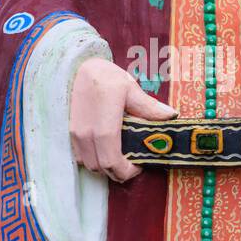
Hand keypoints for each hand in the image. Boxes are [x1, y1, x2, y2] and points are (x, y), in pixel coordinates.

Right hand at [70, 57, 176, 182]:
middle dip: (118, 172)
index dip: (127, 171)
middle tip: (132, 164)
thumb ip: (149, 107)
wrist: (77, 67)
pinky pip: (80, 157)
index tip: (139, 165)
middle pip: (101, 169)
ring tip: (120, 157)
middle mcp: (86, 135)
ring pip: (89, 165)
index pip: (113, 163)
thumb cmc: (105, 76)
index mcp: (104, 127)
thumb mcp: (130, 88)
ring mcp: (76, 135)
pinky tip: (105, 149)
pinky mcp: (70, 133)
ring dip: (105, 167)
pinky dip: (93, 159)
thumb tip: (171, 115)